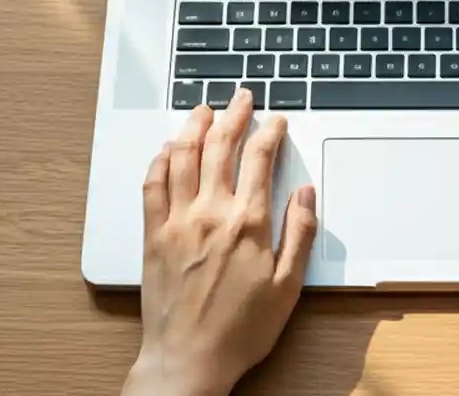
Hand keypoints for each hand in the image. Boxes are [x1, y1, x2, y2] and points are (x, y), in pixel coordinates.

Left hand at [121, 89, 317, 395]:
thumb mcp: (289, 286)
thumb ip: (300, 233)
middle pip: (221, 146)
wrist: (188, 360)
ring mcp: (177, 222)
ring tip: (204, 109)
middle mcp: (210, 214)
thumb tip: (305, 193)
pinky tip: (169, 147)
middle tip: (241, 98)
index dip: (270, 132)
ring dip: (195, 126)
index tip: (276, 121)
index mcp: (248, 223)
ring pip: (184, 156)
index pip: (260, 159)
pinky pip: (153, 184)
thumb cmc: (240, 330)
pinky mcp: (153, 235)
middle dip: (234, 115)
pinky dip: (161, 158)